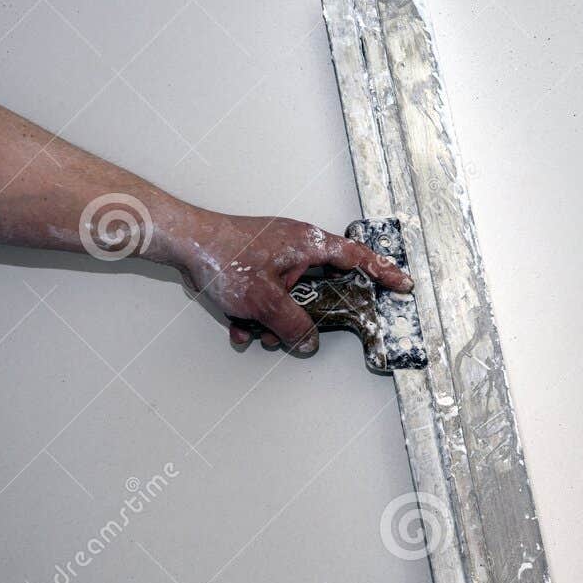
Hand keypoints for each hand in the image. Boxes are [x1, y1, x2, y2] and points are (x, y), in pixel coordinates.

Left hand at [164, 212, 412, 351]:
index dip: (381, 272)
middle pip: (319, 286)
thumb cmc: (223, 256)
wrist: (182, 242)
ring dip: (274, 321)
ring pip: (288, 296)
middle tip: (301, 333)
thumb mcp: (265, 300)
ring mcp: (272, 255)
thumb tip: (308, 341)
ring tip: (256, 332)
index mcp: (307, 243)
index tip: (401, 284)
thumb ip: (292, 325)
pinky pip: (265, 295)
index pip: (356, 258)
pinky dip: (255, 314)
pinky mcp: (252, 264)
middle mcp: (294, 246)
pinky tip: (238, 327)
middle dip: (305, 317)